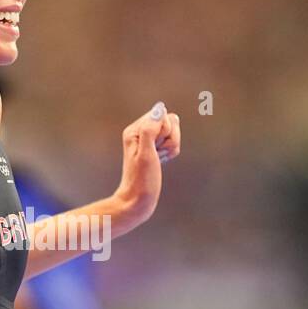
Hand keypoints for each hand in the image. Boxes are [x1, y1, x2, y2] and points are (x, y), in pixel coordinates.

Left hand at [112, 101, 180, 226]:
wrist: (138, 200)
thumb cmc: (141, 179)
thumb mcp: (146, 153)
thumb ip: (151, 128)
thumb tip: (160, 108)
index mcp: (134, 130)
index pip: (162, 116)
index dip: (164, 132)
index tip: (154, 148)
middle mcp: (141, 132)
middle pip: (170, 121)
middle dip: (170, 139)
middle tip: (158, 154)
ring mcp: (148, 140)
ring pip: (173, 132)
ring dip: (171, 147)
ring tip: (160, 159)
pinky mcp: (155, 148)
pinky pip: (172, 143)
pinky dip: (171, 153)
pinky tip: (161, 162)